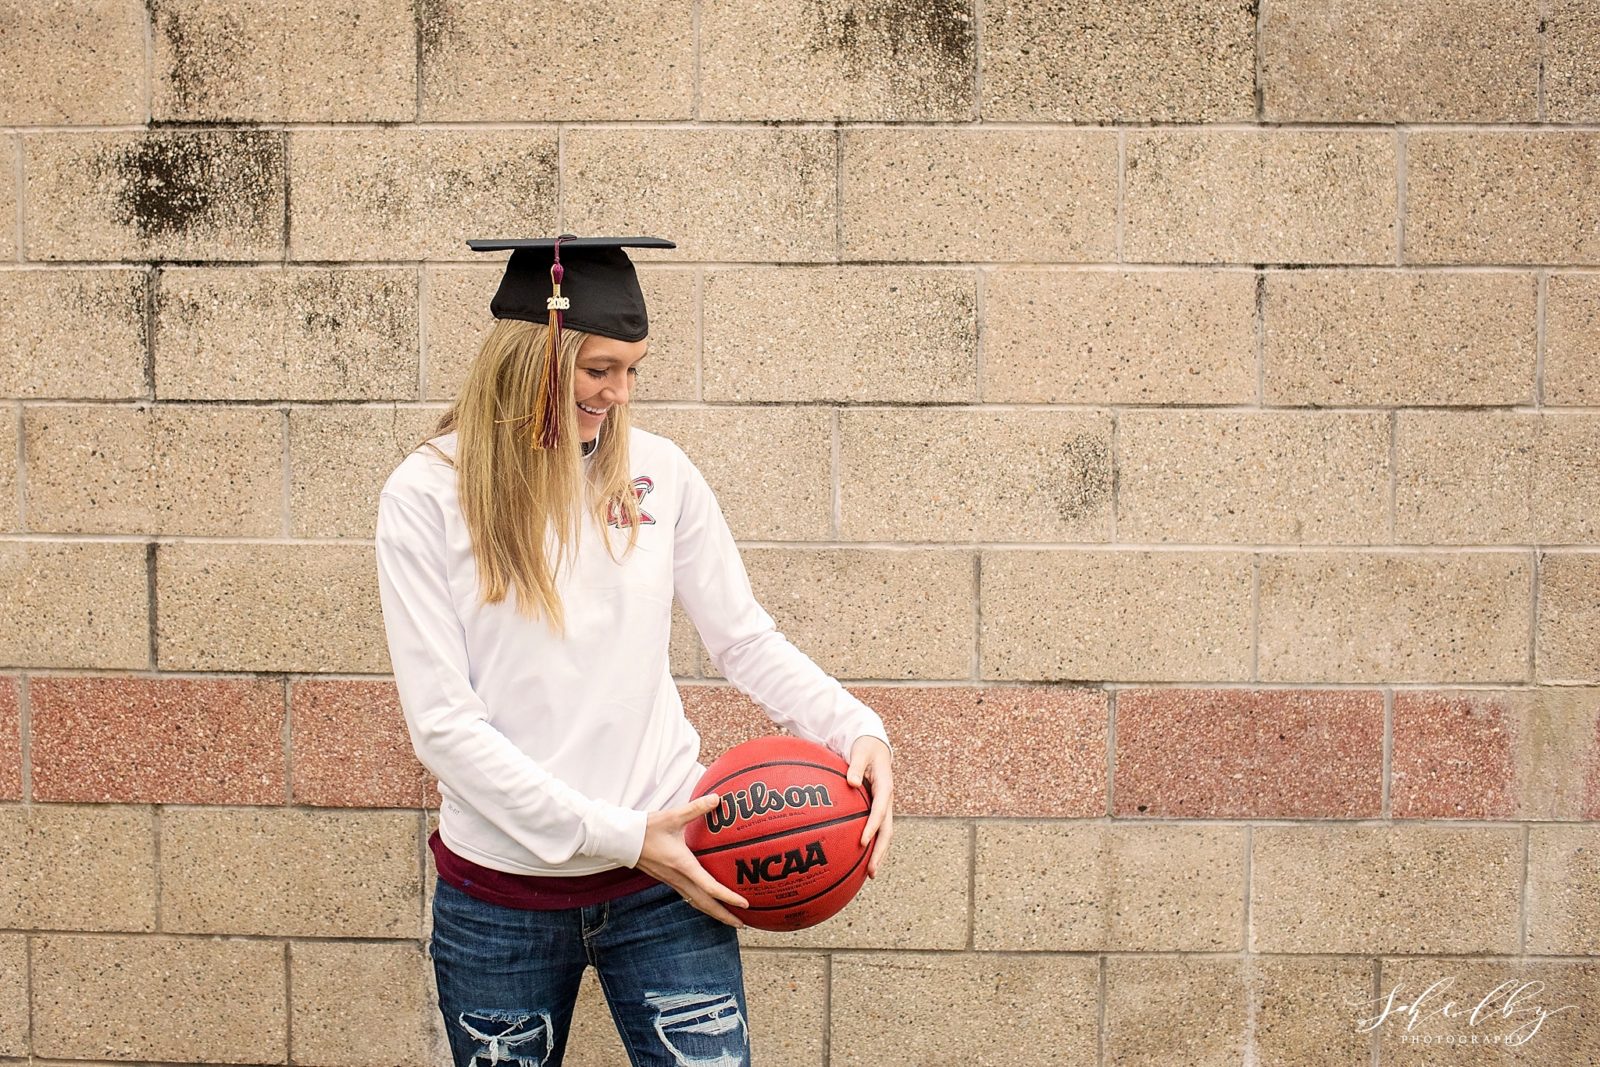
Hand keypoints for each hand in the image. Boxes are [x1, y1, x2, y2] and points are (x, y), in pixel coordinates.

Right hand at [633, 793, 749, 927]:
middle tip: (743, 924)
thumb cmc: (647, 828)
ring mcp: (672, 881)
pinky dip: (702, 903)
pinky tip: (709, 901)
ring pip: (696, 902)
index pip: (709, 886)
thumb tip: (717, 798)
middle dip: (724, 915)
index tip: (744, 903)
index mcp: (683, 865)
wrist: (622, 840)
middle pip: (705, 903)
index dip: (728, 896)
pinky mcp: (668, 880)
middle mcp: (678, 877)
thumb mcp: (673, 816)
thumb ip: (696, 808)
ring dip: (713, 912)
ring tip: (730, 918)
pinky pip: (689, 897)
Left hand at [847, 736, 893, 878]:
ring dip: (879, 853)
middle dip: (880, 851)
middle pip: (887, 830)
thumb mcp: (861, 751)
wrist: (875, 745)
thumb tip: (850, 782)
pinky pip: (876, 829)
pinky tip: (861, 858)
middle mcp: (887, 800)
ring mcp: (884, 806)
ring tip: (870, 874)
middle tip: (871, 871)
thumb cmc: (865, 747)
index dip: (872, 827)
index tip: (862, 842)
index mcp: (885, 787)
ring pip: (884, 833)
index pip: (880, 811)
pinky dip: (872, 844)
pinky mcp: (877, 808)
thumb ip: (855, 765)